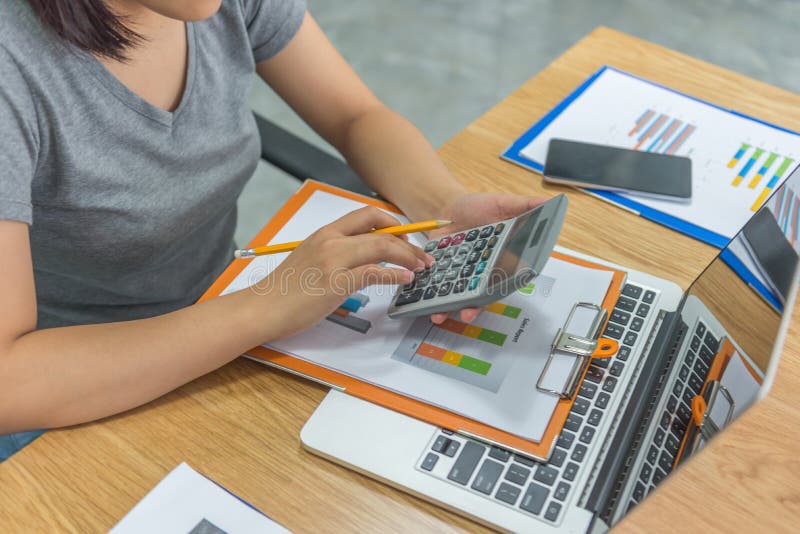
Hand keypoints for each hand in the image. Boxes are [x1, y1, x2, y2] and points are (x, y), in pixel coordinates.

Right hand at [254, 207, 432, 338]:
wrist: (261, 307)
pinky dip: (396, 275)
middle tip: (421, 254)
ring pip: (382, 247)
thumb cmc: (284, 290)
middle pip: (381, 228)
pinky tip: (405, 280)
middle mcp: (330, 240)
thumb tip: (363, 260)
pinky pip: (375, 273)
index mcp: (324, 232)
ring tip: (420, 267)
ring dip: (408, 257)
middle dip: (408, 240)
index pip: (367, 215)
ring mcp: (333, 260)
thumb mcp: (310, 260)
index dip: (393, 223)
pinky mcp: (336, 282)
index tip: (407, 237)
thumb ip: (335, 254)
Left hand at [429, 191, 546, 323]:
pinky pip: (440, 292)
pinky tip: (429, 306)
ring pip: (460, 298)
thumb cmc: (476, 207)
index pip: (506, 280)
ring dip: (452, 309)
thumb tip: (550, 202)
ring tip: (442, 315)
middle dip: (475, 307)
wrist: (445, 207)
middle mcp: (483, 273)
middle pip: (482, 295)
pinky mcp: (444, 277)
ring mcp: (463, 276)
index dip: (503, 289)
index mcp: (501, 260)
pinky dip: (435, 301)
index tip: (496, 296)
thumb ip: (525, 205)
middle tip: (468, 313)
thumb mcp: (502, 203)